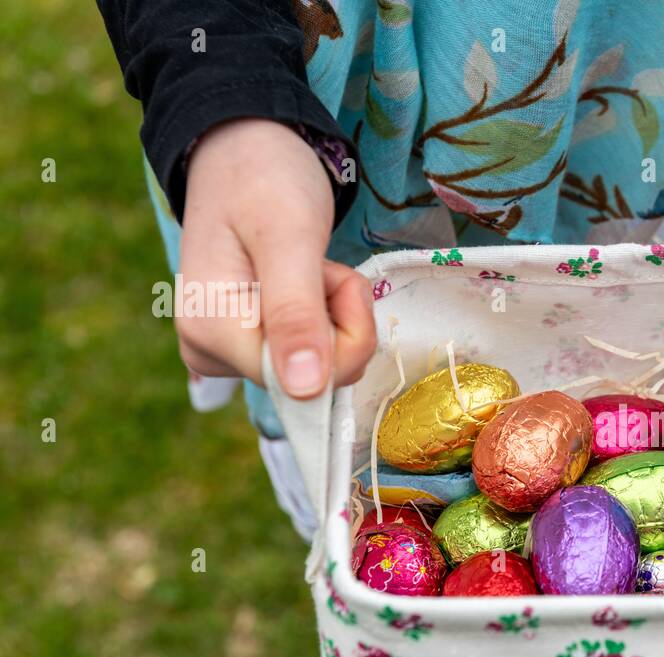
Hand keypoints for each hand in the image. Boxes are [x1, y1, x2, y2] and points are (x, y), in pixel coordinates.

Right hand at [176, 118, 374, 397]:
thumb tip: (303, 392)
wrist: (245, 148)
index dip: (344, 334)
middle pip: (316, 379)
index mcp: (210, 333)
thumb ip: (296, 313)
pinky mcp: (249, 344)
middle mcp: (210, 353)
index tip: (332, 275)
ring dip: (337, 314)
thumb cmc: (263, 179)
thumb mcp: (288, 238)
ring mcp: (228, 352)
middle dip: (342, 320)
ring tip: (310, 263)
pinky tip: (304, 276)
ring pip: (321, 367)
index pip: (307, 382)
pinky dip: (327, 315)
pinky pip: (313, 353)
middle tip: (322, 265)